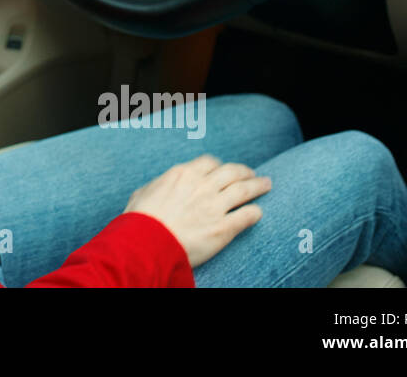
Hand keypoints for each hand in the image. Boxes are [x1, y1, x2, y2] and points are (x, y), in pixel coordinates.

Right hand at [122, 153, 271, 267]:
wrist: (146, 243)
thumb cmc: (139, 220)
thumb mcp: (143, 193)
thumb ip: (157, 185)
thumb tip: (160, 186)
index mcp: (183, 174)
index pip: (210, 162)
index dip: (220, 166)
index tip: (225, 171)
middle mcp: (202, 186)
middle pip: (232, 172)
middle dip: (245, 171)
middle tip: (253, 174)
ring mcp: (214, 206)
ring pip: (244, 189)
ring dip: (258, 186)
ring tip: (266, 185)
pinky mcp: (223, 228)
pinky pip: (247, 215)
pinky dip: (255, 212)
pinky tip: (258, 213)